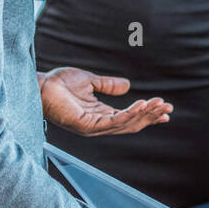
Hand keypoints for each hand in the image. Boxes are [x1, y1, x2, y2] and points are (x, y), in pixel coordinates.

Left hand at [40, 68, 171, 135]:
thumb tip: (127, 85)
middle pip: (131, 124)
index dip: (147, 114)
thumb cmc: (58, 83)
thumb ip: (108, 85)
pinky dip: (129, 114)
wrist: (39, 85)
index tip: (164, 109)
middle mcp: (98, 124)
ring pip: (125, 124)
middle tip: (168, 108)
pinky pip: (113, 122)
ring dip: (144, 114)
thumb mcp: (90, 81)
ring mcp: (92, 127)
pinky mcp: (86, 125)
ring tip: (159, 104)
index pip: (129, 118)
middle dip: (151, 116)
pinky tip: (141, 105)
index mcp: (100, 114)